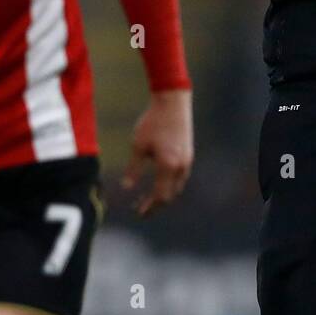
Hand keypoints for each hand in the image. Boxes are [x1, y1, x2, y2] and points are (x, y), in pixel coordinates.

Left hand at [121, 88, 192, 216]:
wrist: (172, 101)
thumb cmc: (153, 122)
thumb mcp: (138, 145)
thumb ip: (134, 169)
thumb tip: (127, 188)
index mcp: (168, 166)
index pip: (161, 196)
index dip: (150, 207)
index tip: (139, 213)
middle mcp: (181, 166)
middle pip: (171, 194)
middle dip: (157, 204)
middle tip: (142, 208)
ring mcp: (187, 160)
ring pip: (177, 186)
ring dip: (164, 194)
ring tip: (150, 197)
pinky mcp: (188, 153)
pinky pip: (181, 176)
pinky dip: (170, 184)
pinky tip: (159, 181)